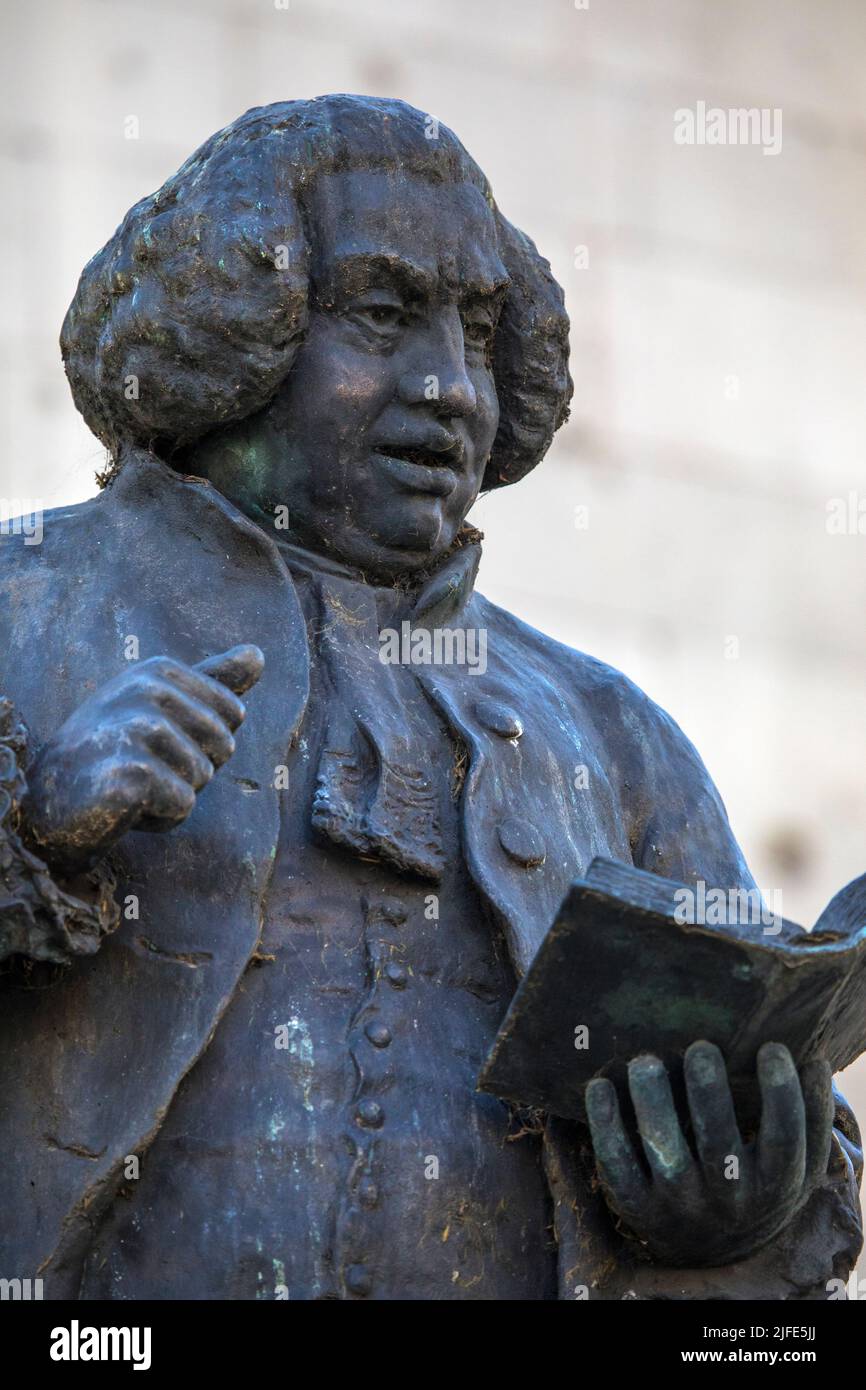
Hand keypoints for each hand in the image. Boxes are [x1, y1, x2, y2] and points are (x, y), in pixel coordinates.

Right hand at [21, 645, 263, 874]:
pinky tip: (125, 806)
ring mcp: (138, 730)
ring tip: (131, 783)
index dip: (203, 739)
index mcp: (159, 670)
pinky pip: (183, 805)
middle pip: (224, 746)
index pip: (233, 715)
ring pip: (203, 778)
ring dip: (174, 794)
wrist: (50, 801)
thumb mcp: (162, 705)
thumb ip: (214, 681)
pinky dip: (160, 818)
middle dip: (193, 769)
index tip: (158, 741)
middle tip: (143, 765)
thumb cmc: (112, 750)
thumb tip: (259, 654)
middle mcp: (147, 691)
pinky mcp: (132, 774)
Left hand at [585, 1040, 833, 1267]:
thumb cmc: (760, 1182)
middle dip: (709, 1095)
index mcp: (774, 1185)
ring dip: (653, 1106)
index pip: (784, 1140)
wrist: (716, 1250)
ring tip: (646, 1060)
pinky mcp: (639, 1205)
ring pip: (667, 1156)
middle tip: (701, 1047)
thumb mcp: (795, 1165)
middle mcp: (728, 1199)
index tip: (773, 1048)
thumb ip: (807, 1119)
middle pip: (719, 1147)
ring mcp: (681, 1204)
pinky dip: (606, 1127)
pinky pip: (619, 1166)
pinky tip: (600, 1085)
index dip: (782, 1095)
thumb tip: (812, 1059)